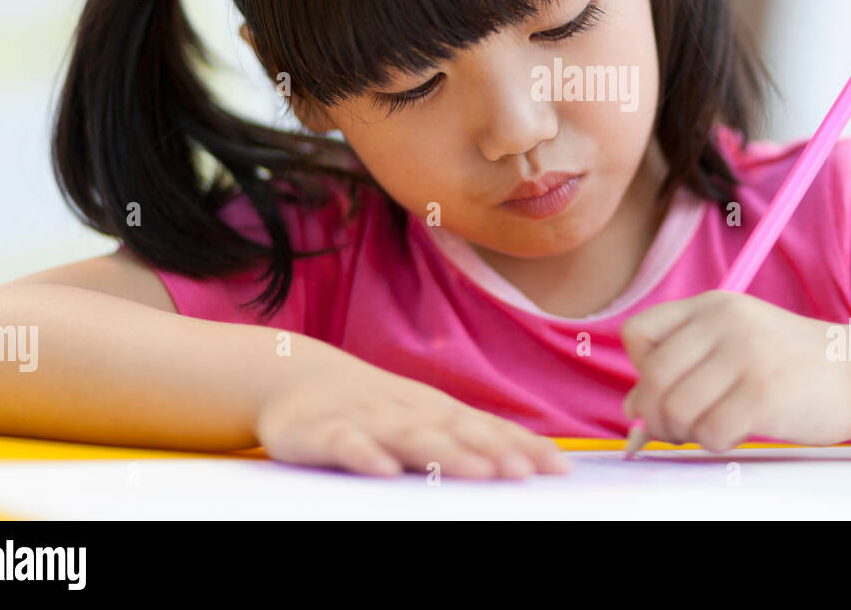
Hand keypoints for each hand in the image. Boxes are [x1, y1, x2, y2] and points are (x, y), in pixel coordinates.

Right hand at [255, 365, 571, 478]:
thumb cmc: (371, 406)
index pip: (488, 428)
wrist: (291, 376)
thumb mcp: (421, 417)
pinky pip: (345, 444)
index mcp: (435, 409)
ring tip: (477, 472)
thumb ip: (467, 436)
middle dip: (494, 452)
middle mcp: (408, 410)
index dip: (523, 447)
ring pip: (410, 436)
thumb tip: (527, 460)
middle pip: (457, 431)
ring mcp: (367, 419)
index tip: (559, 469)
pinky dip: (365, 454)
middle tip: (525, 474)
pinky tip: (384, 470)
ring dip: (445, 453)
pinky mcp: (321, 431)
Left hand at [620, 291, 850, 451]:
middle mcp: (724, 324)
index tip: (669, 386)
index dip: (641, 369)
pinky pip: (709, 432)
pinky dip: (714, 444)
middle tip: (678, 428)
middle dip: (656, 415)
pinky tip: (734, 434)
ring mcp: (745, 356)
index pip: (638, 333)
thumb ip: (684, 366)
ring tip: (708, 430)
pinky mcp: (763, 393)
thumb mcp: (736, 344)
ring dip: (684, 433)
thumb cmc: (790, 365)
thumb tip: (631, 409)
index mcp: (712, 305)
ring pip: (675, 410)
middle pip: (652, 379)